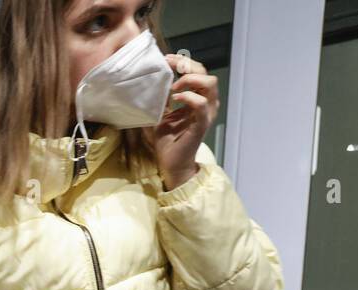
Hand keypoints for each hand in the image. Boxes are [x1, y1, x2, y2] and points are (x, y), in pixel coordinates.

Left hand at [145, 53, 218, 190]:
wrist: (171, 162)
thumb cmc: (167, 139)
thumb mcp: (159, 113)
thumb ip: (158, 98)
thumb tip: (148, 82)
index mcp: (197, 97)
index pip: (197, 71)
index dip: (183, 62)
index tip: (166, 59)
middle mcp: (206, 102)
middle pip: (205, 73)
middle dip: (187, 65)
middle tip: (169, 67)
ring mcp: (206, 113)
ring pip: (209, 84)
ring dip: (189, 80)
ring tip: (172, 88)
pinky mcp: (202, 124)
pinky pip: (202, 104)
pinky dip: (188, 97)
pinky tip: (174, 99)